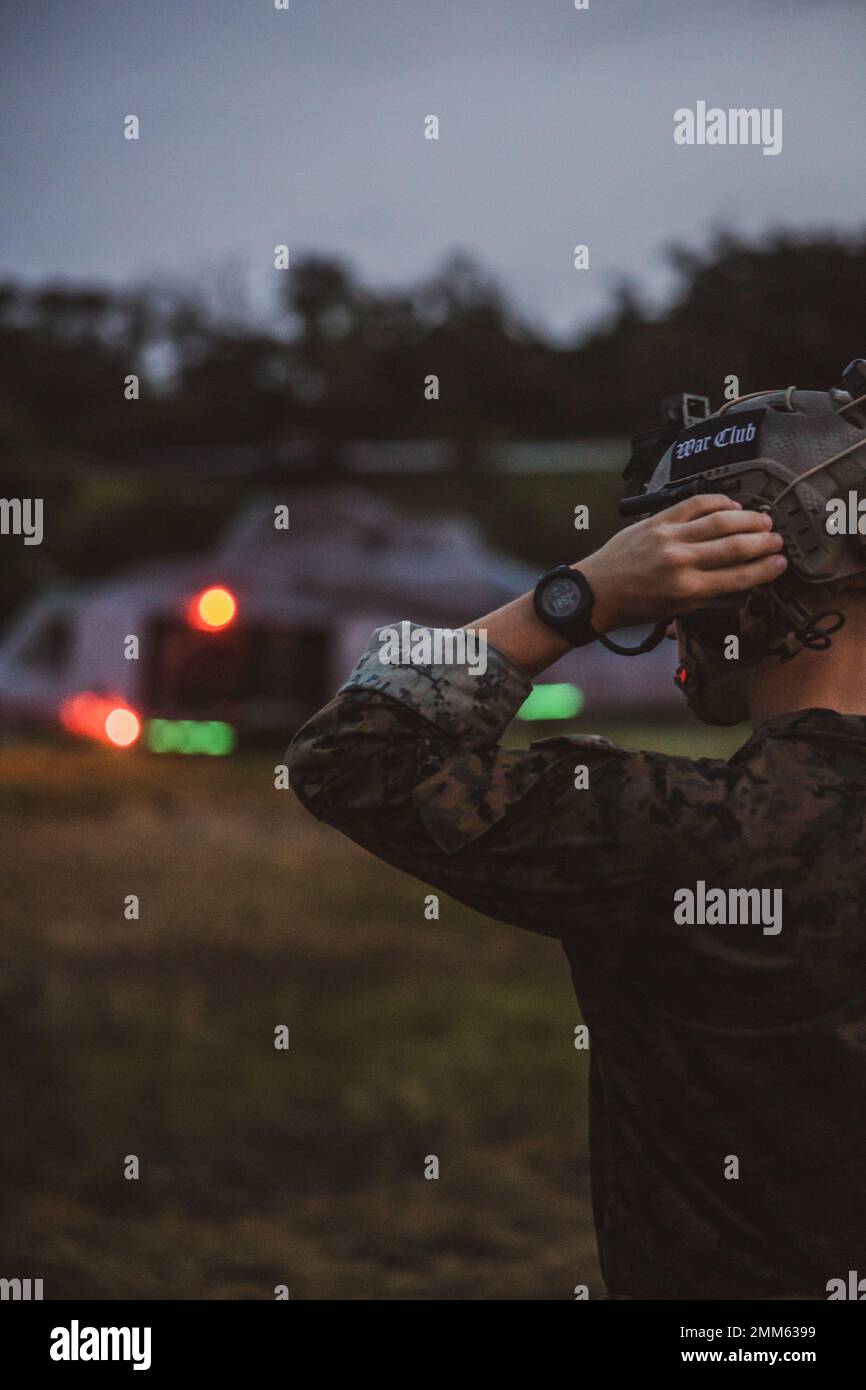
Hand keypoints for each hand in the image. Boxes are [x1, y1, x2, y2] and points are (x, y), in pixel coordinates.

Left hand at [578, 493, 786, 633]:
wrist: (597, 592)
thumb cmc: (635, 606)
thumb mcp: (675, 611)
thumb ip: (708, 595)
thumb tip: (740, 581)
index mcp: (689, 589)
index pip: (740, 576)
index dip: (766, 568)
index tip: (780, 563)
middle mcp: (682, 562)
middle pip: (736, 546)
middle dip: (763, 542)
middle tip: (776, 539)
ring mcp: (670, 537)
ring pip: (720, 521)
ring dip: (747, 519)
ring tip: (762, 520)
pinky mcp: (657, 520)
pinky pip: (694, 504)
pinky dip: (718, 502)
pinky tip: (732, 505)